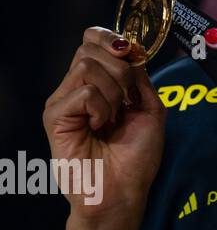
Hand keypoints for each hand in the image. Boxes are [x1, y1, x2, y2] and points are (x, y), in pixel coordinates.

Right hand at [41, 27, 165, 228]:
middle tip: (126, 100)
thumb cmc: (136, 157)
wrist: (121, 191)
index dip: (110, 38)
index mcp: (98, 83)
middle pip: (90, 49)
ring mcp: (63, 102)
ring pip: (87, 67)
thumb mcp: (150, 109)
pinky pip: (83, 93)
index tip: (130, 54)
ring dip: (113, 93)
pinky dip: (101, 108)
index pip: (92, 40)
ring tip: (112, 120)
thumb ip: (140, 79)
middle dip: (120, 69)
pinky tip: (99, 128)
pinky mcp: (54, 117)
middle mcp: (76, 88)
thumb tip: (132, 52)